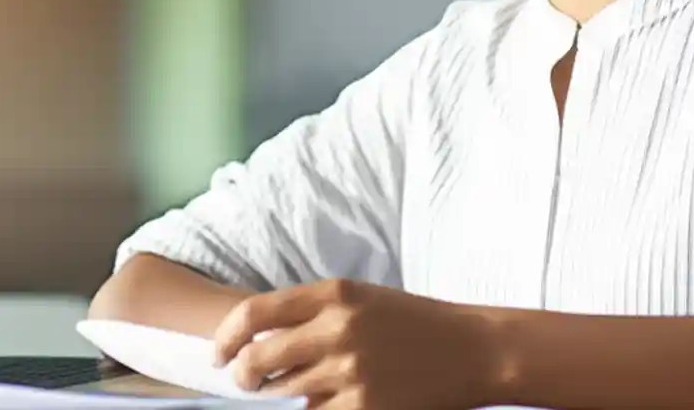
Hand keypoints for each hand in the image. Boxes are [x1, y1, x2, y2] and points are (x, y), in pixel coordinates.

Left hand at [212, 279, 503, 409]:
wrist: (474, 349)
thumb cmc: (413, 322)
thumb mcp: (361, 300)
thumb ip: (311, 312)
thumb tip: (257, 342)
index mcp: (334, 294)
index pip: (254, 314)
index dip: (226, 338)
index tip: (219, 354)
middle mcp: (338, 329)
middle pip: (259, 359)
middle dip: (245, 375)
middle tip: (247, 381)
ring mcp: (350, 371)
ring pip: (285, 392)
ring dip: (281, 395)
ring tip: (296, 388)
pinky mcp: (365, 406)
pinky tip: (329, 401)